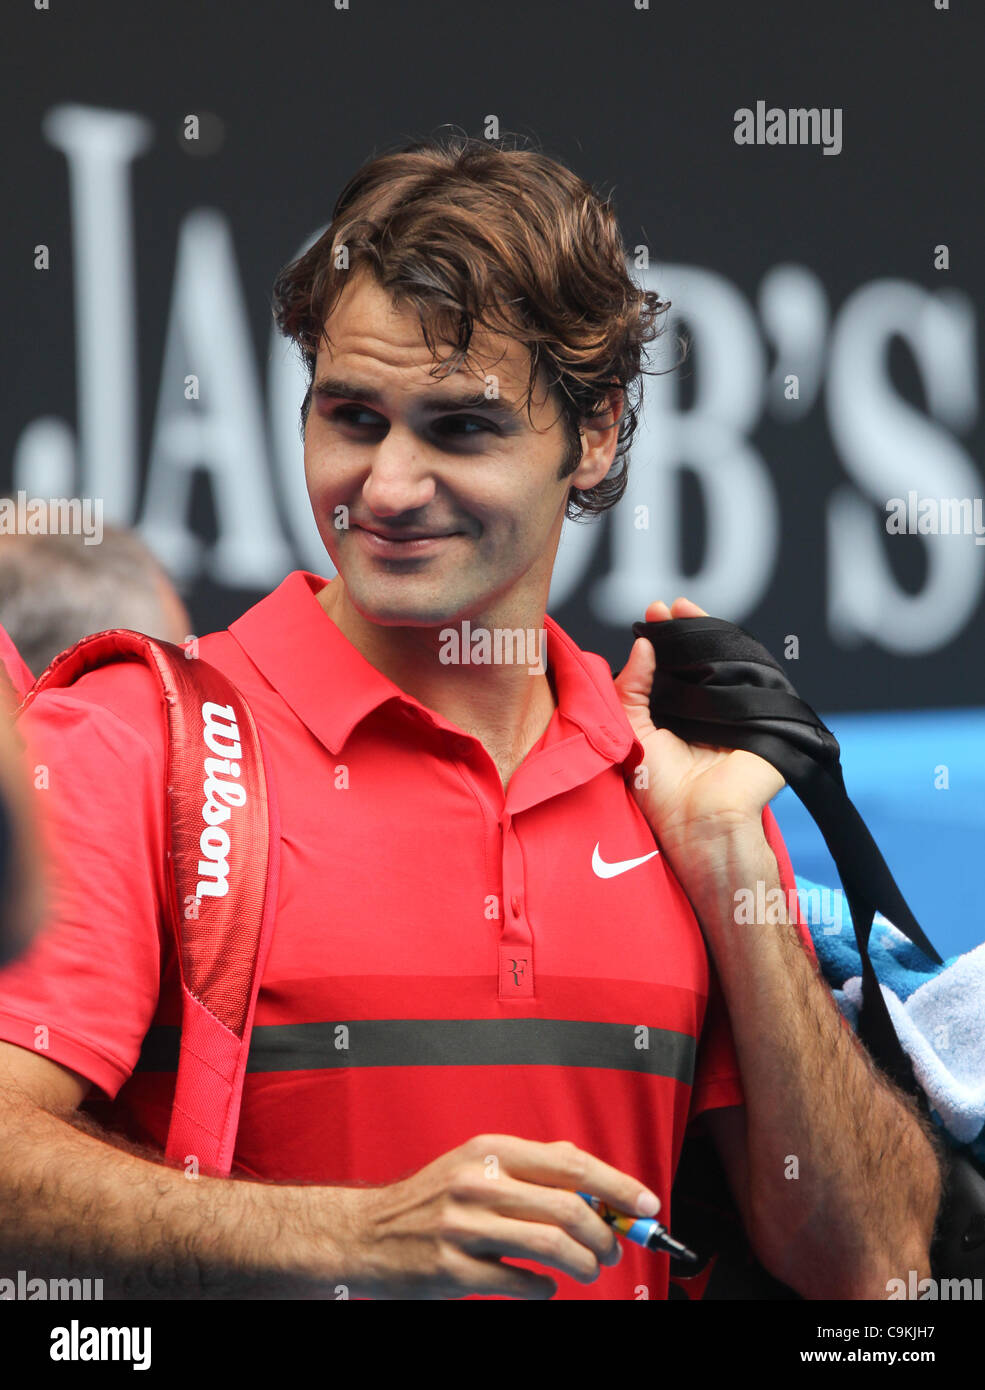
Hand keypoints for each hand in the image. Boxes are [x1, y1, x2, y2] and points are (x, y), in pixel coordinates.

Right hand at [337, 1134, 660, 1298]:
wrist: (363, 1233)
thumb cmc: (429, 1200)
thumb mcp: (475, 1163)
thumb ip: (531, 1167)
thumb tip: (593, 1180)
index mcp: (490, 1150)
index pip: (570, 1163)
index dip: (616, 1186)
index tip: (646, 1204)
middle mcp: (477, 1182)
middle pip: (566, 1208)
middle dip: (604, 1234)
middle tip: (613, 1250)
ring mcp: (462, 1227)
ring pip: (550, 1246)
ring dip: (583, 1264)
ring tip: (589, 1271)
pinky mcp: (451, 1270)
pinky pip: (519, 1283)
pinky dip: (543, 1289)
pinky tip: (544, 1287)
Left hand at [613, 596, 784, 867]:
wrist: (698, 826)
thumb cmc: (663, 794)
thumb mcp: (633, 734)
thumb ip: (631, 690)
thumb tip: (643, 644)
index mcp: (685, 715)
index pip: (680, 665)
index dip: (669, 638)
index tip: (653, 611)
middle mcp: (715, 711)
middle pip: (708, 658)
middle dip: (690, 627)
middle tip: (669, 605)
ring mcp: (745, 715)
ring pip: (734, 663)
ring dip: (713, 635)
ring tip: (687, 612)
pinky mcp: (773, 722)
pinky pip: (761, 681)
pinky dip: (742, 659)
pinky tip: (719, 640)